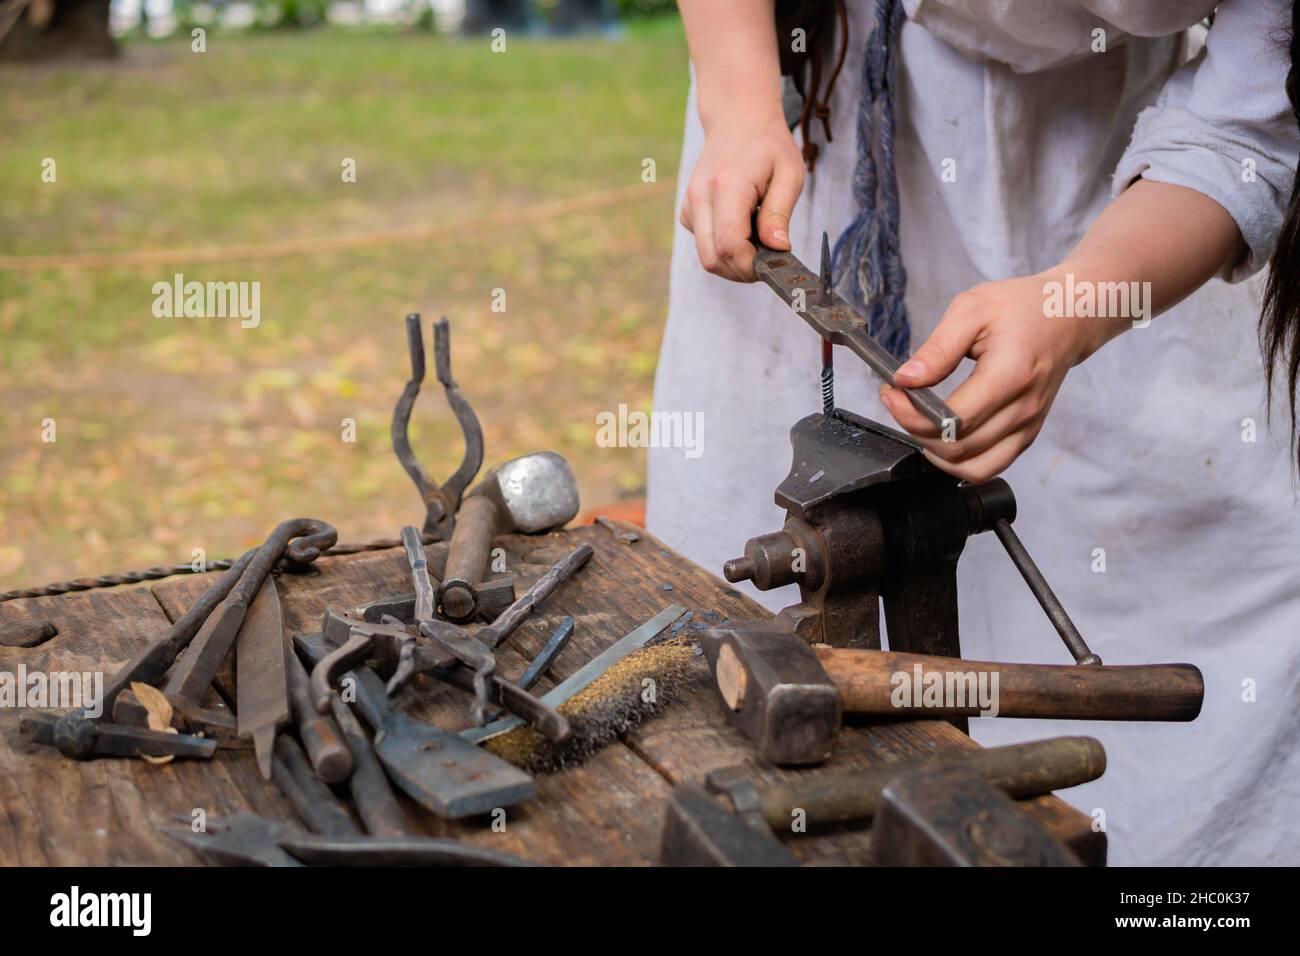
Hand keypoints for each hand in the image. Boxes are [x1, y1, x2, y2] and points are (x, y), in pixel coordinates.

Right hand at [680, 111, 803, 281]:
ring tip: (757, 243)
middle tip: (767, 261)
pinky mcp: (688, 211)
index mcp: (727, 186)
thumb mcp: (789, 174)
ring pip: (706, 257)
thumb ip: (780, 214)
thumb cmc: (768, 145)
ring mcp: (691, 204)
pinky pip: (703, 245)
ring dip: (733, 262)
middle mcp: (701, 196)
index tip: (774, 262)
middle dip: (741, 271)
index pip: (730, 244)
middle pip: (713, 258)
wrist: (737, 120)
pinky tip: (741, 228)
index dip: (751, 265)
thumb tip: (778, 248)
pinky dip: (723, 248)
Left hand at [880, 271, 1118, 483]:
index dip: (913, 415)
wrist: (1067, 316)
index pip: (954, 419)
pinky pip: (988, 467)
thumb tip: (905, 379)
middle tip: (899, 401)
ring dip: (936, 453)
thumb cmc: (1021, 308)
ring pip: (973, 469)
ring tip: (920, 422)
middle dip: (917, 431)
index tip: (892, 392)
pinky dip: (959, 461)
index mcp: (1011, 374)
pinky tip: (942, 435)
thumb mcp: (972, 309)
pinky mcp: (1026, 435)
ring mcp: (1028, 426)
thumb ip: (938, 348)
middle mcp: (1024, 408)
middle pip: (959, 450)